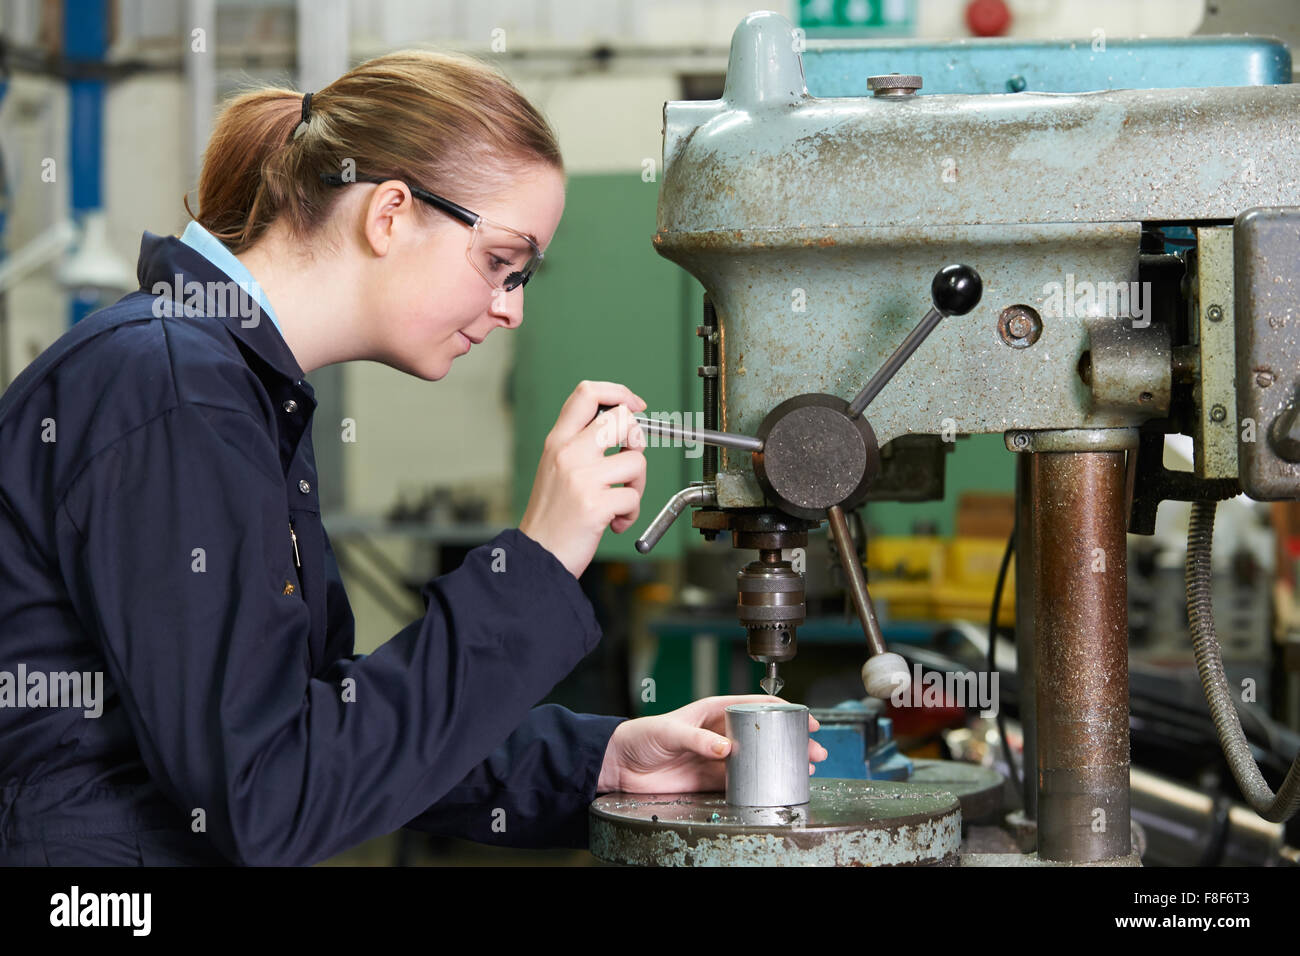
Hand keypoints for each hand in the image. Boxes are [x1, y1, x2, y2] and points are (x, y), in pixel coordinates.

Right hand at [518, 381, 647, 578]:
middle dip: (637, 442)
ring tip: (619, 501)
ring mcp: (581, 478)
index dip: (620, 393)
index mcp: (557, 441)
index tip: (636, 406)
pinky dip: (630, 514)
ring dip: (637, 486)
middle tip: (628, 463)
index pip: (588, 393)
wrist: (537, 555)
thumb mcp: (556, 467)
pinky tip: (614, 522)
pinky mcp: (594, 504)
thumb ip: (581, 443)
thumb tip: (623, 423)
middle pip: (622, 419)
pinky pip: (633, 498)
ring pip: (636, 461)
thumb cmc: (552, 514)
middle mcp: (568, 453)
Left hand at [596, 695, 827, 793]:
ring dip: (781, 761)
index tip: (804, 717)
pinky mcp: (710, 779)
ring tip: (806, 767)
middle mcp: (719, 732)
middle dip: (791, 739)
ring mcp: (717, 756)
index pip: (754, 705)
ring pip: (757, 757)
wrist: (620, 765)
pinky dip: (759, 782)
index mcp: (712, 710)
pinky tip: (776, 784)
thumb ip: (698, 739)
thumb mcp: (669, 731)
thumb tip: (726, 748)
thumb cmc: (640, 736)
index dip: (782, 710)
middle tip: (814, 748)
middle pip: (763, 733)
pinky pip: (740, 780)